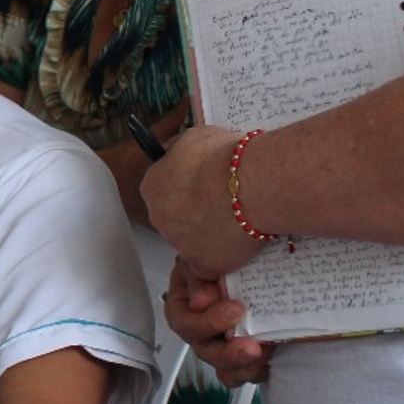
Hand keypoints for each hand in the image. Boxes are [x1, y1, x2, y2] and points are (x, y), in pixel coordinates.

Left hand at [141, 125, 264, 278]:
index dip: (186, 188)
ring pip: (193, 243)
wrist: (250, 185)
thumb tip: (177, 153)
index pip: (162, 191)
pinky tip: (241, 243)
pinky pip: (210, 265)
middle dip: (196, 213)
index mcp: (152, 187)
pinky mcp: (203, 265)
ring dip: (211, 235)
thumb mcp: (194, 137)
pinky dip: (224, 257)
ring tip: (239, 221)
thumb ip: (180, 150)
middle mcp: (159, 218)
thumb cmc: (224, 158)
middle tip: (224, 204)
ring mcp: (180, 245)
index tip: (204, 186)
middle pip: (175, 220)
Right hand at [165, 260, 271, 385]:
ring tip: (263, 355)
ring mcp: (219, 343)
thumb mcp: (203, 255)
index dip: (207, 322)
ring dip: (241, 367)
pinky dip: (255, 371)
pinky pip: (242, 372)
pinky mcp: (240, 352)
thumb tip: (202, 301)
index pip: (183, 322)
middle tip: (252, 347)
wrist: (246, 254)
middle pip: (203, 350)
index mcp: (183, 304)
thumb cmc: (219, 254)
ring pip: (222, 369)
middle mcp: (198, 328)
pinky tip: (267, 364)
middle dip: (228, 352)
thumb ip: (199, 276)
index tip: (237, 309)